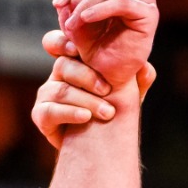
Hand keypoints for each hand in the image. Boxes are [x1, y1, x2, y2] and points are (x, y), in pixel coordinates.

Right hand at [32, 47, 156, 148]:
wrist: (98, 145)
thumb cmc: (112, 110)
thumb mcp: (128, 94)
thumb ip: (137, 81)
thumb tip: (146, 68)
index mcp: (73, 61)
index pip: (59, 43)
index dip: (63, 42)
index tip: (77, 49)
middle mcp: (57, 75)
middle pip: (63, 65)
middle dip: (87, 77)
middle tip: (108, 89)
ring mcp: (47, 95)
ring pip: (61, 90)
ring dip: (86, 100)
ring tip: (107, 112)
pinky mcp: (41, 115)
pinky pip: (51, 111)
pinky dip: (70, 113)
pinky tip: (86, 117)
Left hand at [46, 0, 157, 88]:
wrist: (102, 74)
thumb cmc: (90, 43)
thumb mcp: (70, 6)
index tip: (57, 3)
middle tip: (68, 21)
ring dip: (85, 6)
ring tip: (74, 25)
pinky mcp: (149, 13)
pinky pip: (121, 1)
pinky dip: (99, 9)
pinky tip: (85, 20)